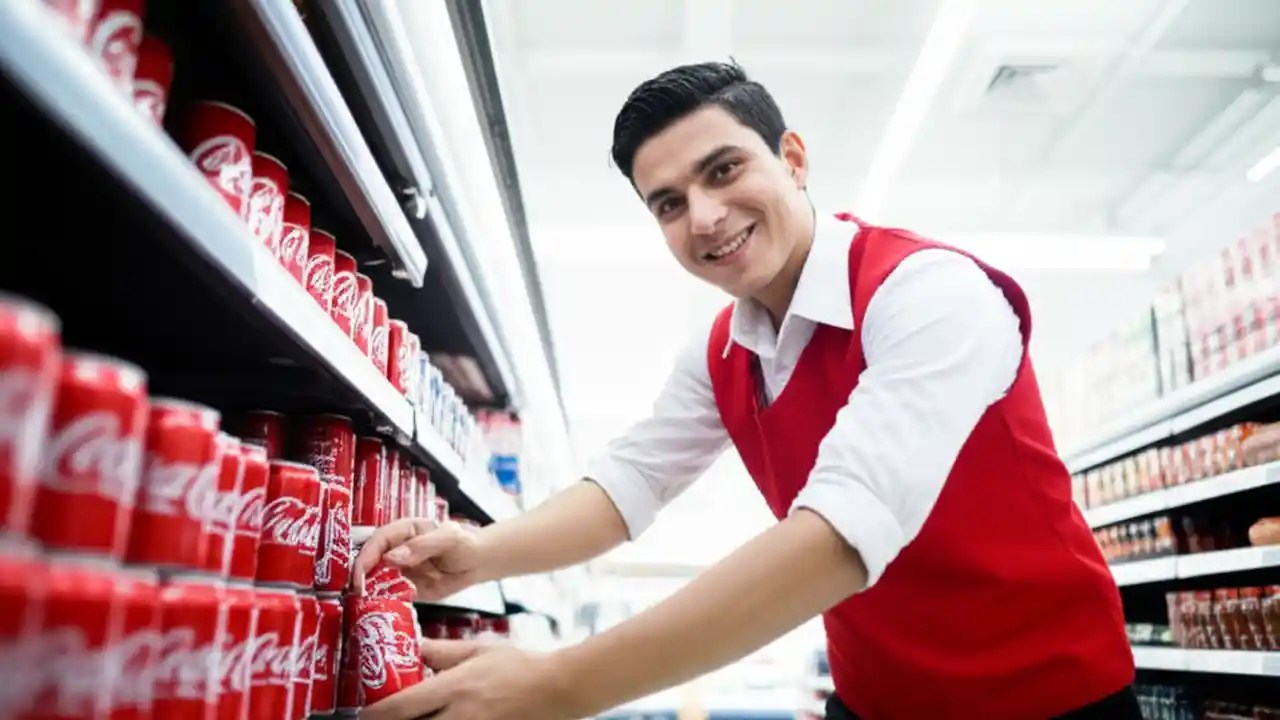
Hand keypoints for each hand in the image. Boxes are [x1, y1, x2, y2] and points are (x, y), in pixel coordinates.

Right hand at [351, 518, 483, 601]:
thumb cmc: (465, 544)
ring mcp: (398, 569)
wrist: (477, 562)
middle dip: (359, 576)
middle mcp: (397, 548)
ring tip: (362, 605)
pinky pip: (388, 594)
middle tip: (357, 594)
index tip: (360, 576)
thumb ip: (422, 546)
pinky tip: (378, 611)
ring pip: (374, 579)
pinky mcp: (404, 587)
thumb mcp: (449, 540)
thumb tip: (391, 557)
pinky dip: (381, 603)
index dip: (366, 557)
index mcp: (405, 530)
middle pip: (370, 560)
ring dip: (367, 591)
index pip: (378, 541)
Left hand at [359, 638, 574, 719]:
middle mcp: (460, 715)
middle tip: (381, 719)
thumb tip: (415, 647)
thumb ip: (443, 651)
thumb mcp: (478, 650)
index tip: (362, 713)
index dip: (375, 714)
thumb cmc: (519, 665)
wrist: (557, 688)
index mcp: (454, 687)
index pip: (401, 707)